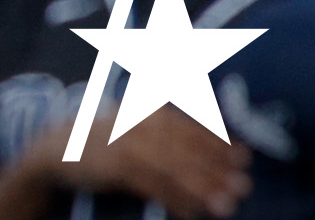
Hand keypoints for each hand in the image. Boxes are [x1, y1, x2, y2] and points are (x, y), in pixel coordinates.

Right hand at [39, 107, 251, 218]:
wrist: (57, 148)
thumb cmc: (110, 141)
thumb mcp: (143, 129)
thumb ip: (174, 135)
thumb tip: (219, 146)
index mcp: (158, 114)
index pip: (198, 129)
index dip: (224, 144)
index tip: (246, 159)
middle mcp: (148, 126)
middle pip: (191, 150)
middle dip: (219, 170)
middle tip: (244, 186)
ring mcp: (133, 145)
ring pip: (176, 169)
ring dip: (202, 189)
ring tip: (225, 205)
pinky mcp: (117, 167)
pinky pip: (152, 186)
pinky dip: (173, 199)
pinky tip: (190, 212)